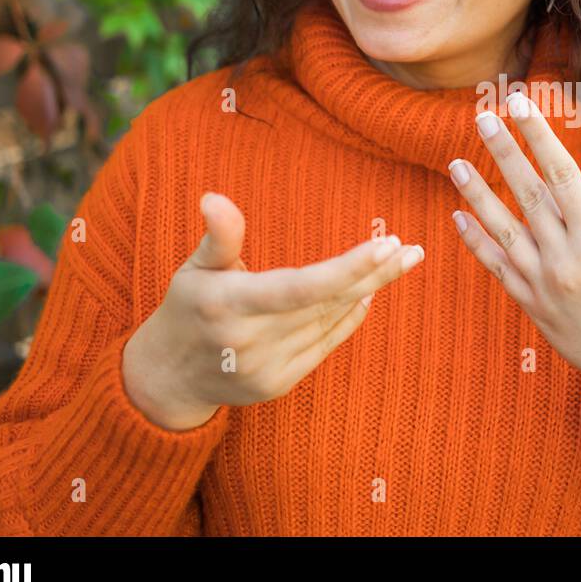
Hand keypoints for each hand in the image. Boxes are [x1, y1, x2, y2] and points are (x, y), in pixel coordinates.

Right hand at [123, 192, 423, 430]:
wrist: (168, 379)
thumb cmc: (187, 308)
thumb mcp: (194, 269)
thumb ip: (218, 236)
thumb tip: (214, 197)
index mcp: (228, 304)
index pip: (300, 287)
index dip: (346, 268)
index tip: (385, 245)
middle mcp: (250, 341)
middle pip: (327, 302)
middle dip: (374, 273)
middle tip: (412, 249)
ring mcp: (267, 368)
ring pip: (331, 321)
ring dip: (369, 290)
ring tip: (400, 261)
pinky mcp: (278, 384)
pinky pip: (325, 345)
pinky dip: (350, 316)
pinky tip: (370, 292)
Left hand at [447, 91, 580, 435]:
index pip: (561, 174)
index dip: (539, 136)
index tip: (521, 104)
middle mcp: (565, 260)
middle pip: (526, 194)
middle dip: (503, 152)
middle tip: (482, 116)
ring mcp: (543, 285)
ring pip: (502, 229)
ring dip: (477, 194)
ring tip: (455, 162)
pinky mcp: (531, 306)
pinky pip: (497, 268)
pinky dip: (476, 242)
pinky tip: (459, 216)